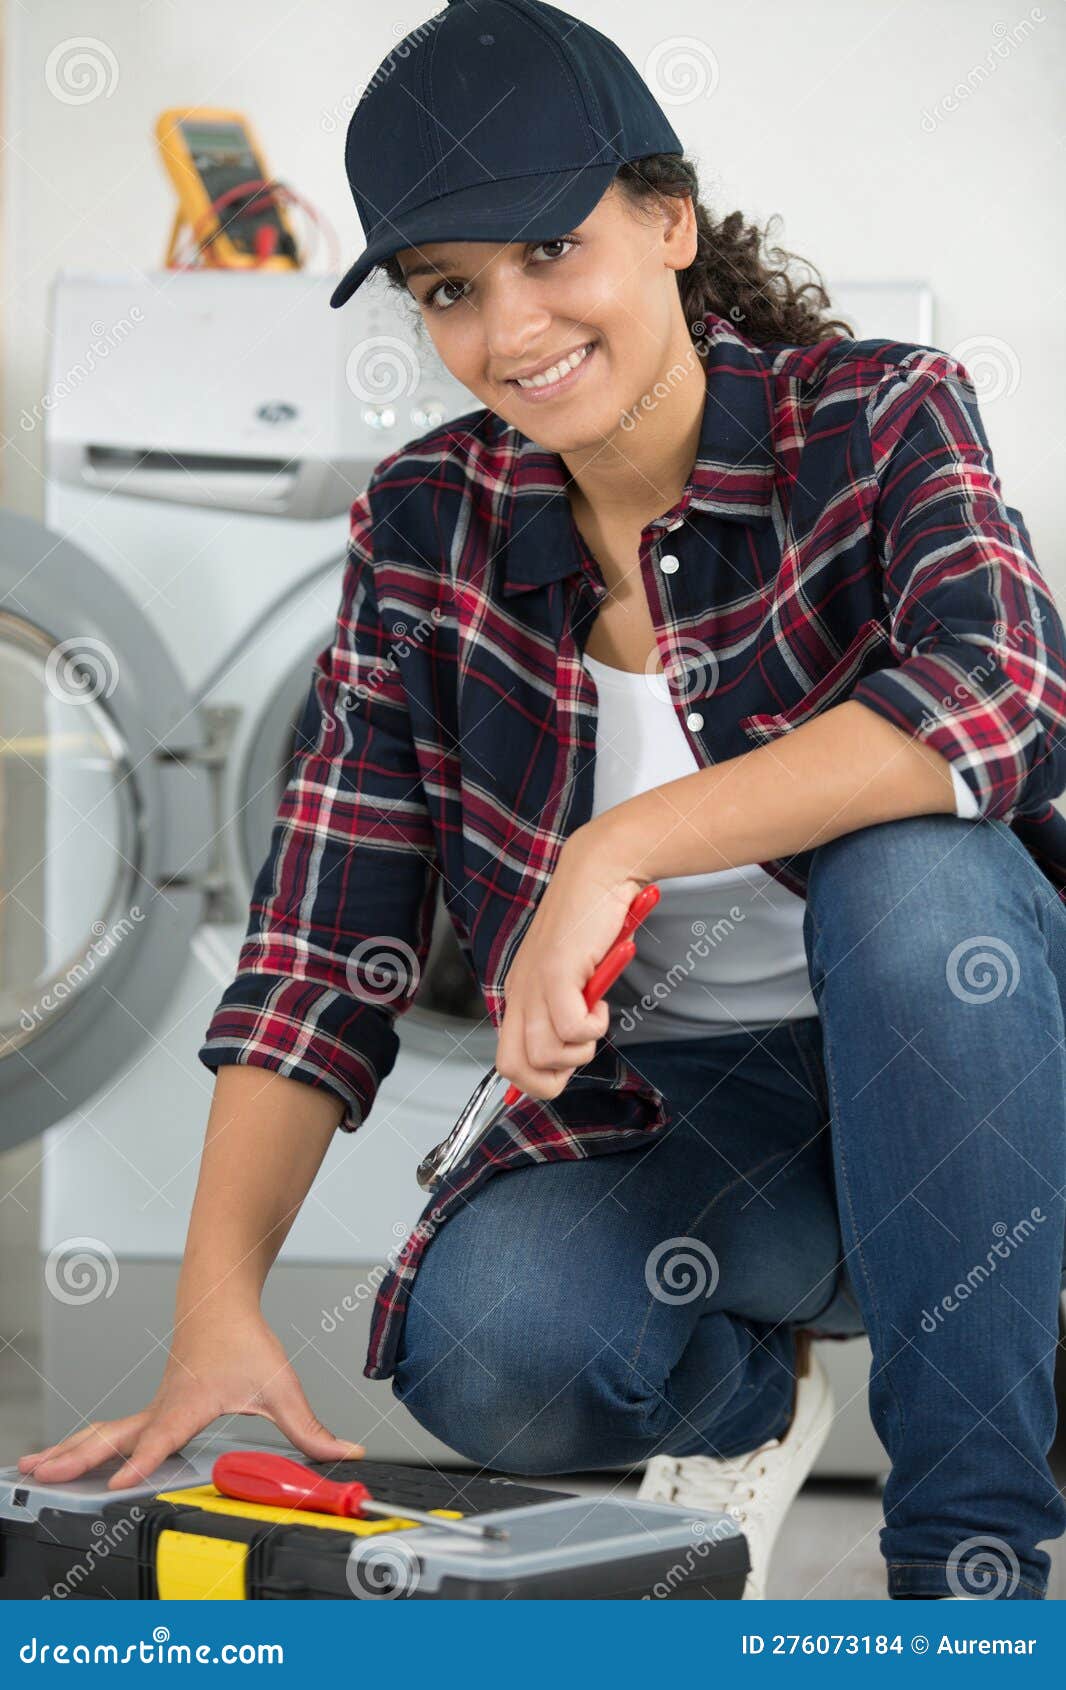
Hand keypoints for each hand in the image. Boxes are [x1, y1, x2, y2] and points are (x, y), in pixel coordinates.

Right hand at [17, 1306, 365, 1490]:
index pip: (160, 1440)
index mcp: (189, 1406)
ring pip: (103, 1432)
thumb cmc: (243, 1341)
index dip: (141, 1463)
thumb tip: (343, 1453)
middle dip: (76, 1459)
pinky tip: (65, 1459)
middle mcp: (162, 1408)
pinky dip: (83, 1445)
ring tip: (34, 1469)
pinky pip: (109, 1431)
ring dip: (69, 1451)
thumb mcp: (281, 1386)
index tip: (118, 1483)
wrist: (220, 1302)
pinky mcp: (150, 1408)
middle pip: (112, 1437)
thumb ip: (309, 1428)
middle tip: (42, 1475)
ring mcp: (151, 1408)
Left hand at [495, 821, 646, 1099]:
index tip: (569, 1063)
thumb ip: (563, 1008)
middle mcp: (518, 993)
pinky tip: (599, 999)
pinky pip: (571, 1029)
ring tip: (595, 1015)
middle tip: (582, 1046)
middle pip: (515, 1070)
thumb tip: (568, 1053)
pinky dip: (594, 1026)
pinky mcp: (555, 973)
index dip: (538, 1078)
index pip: (508, 1063)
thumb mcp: (571, 976)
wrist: (598, 874)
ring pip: (544, 1056)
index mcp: (518, 995)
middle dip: (554, 1078)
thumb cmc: (591, 922)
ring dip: (580, 1049)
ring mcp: (533, 984)